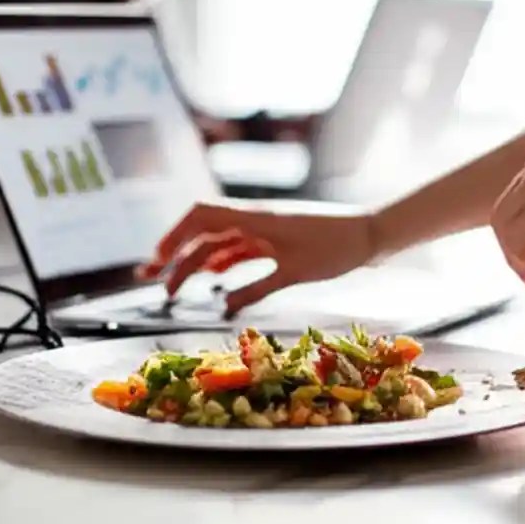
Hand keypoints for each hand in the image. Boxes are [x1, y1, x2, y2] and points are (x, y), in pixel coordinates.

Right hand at [138, 203, 374, 315]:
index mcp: (254, 219)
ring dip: (197, 266)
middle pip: (203, 235)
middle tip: (155, 284)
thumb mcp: (295, 272)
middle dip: (176, 258)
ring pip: (219, 245)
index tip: (157, 260)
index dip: (175, 236)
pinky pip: (240, 252)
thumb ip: (257, 287)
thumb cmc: (337, 249)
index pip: (201, 217)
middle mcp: (254, 221)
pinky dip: (224, 266)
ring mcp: (264, 231)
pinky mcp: (276, 242)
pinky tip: (213, 282)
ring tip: (177, 291)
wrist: (370, 236)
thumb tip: (223, 306)